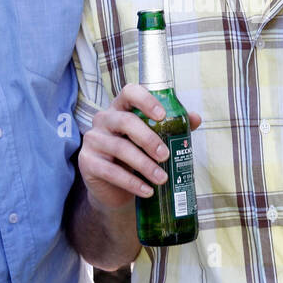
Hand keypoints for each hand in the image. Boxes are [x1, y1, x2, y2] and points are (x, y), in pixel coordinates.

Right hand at [79, 84, 201, 212]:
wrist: (114, 188)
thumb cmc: (135, 156)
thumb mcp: (153, 140)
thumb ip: (172, 128)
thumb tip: (195, 118)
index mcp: (120, 108)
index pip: (129, 92)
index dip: (145, 100)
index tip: (162, 116)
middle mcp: (103, 119)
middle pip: (125, 121)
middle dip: (149, 139)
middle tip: (165, 155)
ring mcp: (93, 140)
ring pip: (120, 149)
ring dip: (145, 165)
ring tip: (162, 179)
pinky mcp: (87, 162)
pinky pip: (111, 172)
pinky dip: (132, 183)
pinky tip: (147, 191)